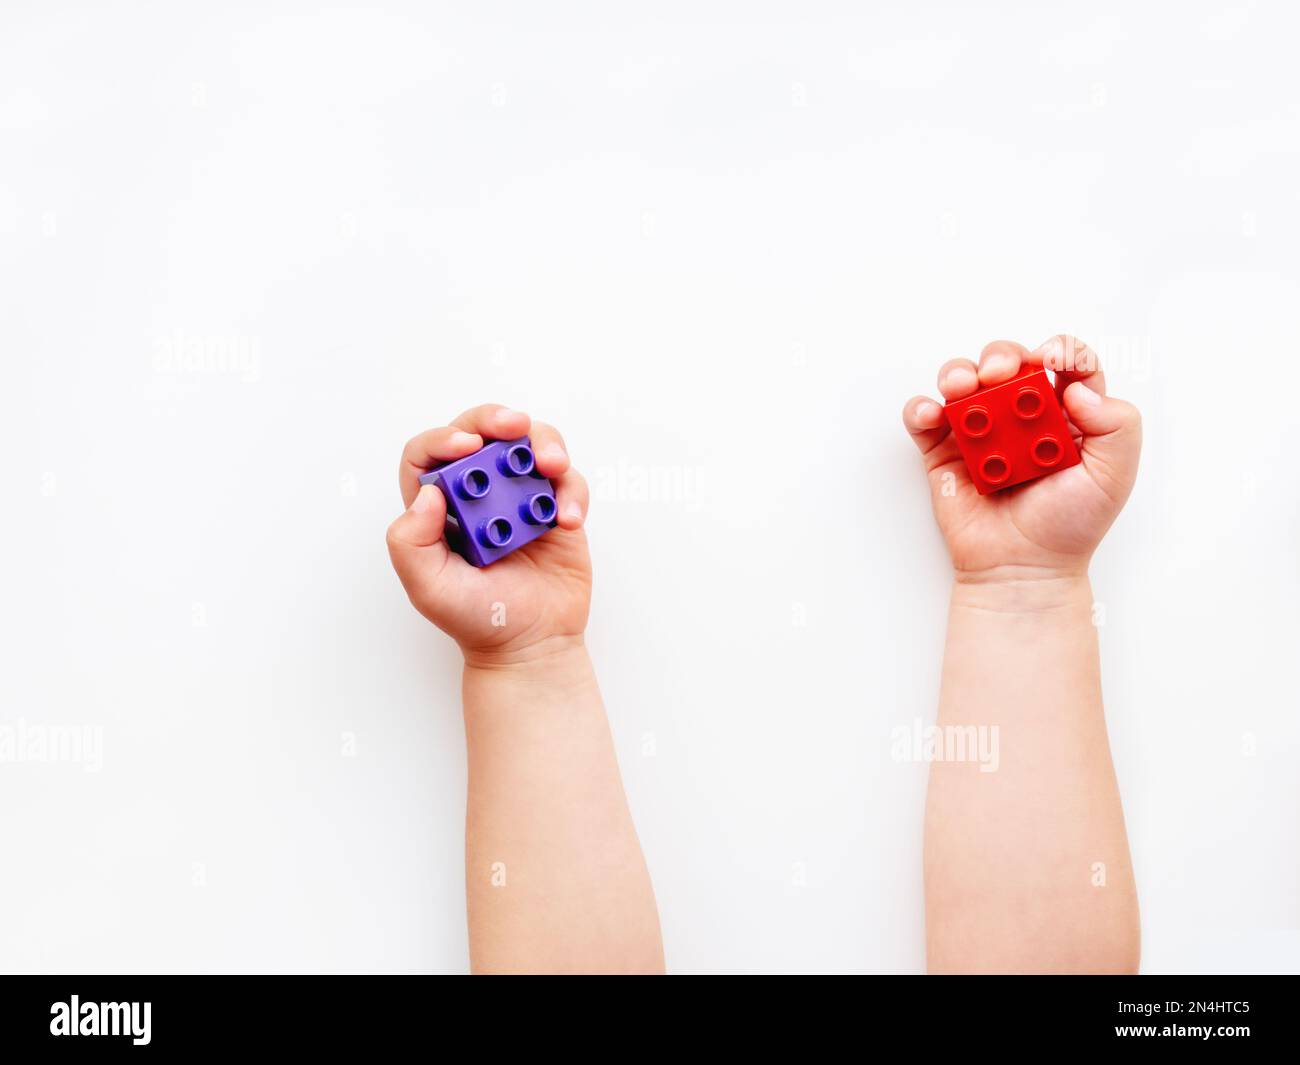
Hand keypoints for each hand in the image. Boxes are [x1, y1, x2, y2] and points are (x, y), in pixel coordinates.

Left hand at [386, 404, 591, 662]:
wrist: (531, 645)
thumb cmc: (476, 618)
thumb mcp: (429, 588)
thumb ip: (412, 542)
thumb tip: (428, 493)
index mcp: (439, 506)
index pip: (429, 454)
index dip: (444, 440)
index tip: (467, 447)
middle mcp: (478, 492)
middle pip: (482, 432)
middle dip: (497, 419)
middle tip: (514, 426)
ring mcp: (519, 495)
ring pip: (530, 444)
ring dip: (544, 445)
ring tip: (553, 468)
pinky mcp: (555, 507)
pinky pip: (567, 481)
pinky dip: (571, 492)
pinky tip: (566, 519)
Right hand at [902, 336, 1140, 581]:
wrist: (1022, 569)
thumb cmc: (1069, 526)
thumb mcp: (1115, 475)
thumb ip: (1117, 425)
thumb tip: (1076, 389)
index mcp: (1068, 413)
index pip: (1069, 364)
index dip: (1061, 351)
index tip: (1050, 358)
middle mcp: (1022, 414)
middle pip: (1010, 361)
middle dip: (1002, 356)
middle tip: (999, 374)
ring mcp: (981, 430)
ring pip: (964, 379)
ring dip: (959, 373)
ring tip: (962, 389)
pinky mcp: (945, 451)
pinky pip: (925, 417)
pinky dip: (921, 408)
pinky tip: (931, 413)